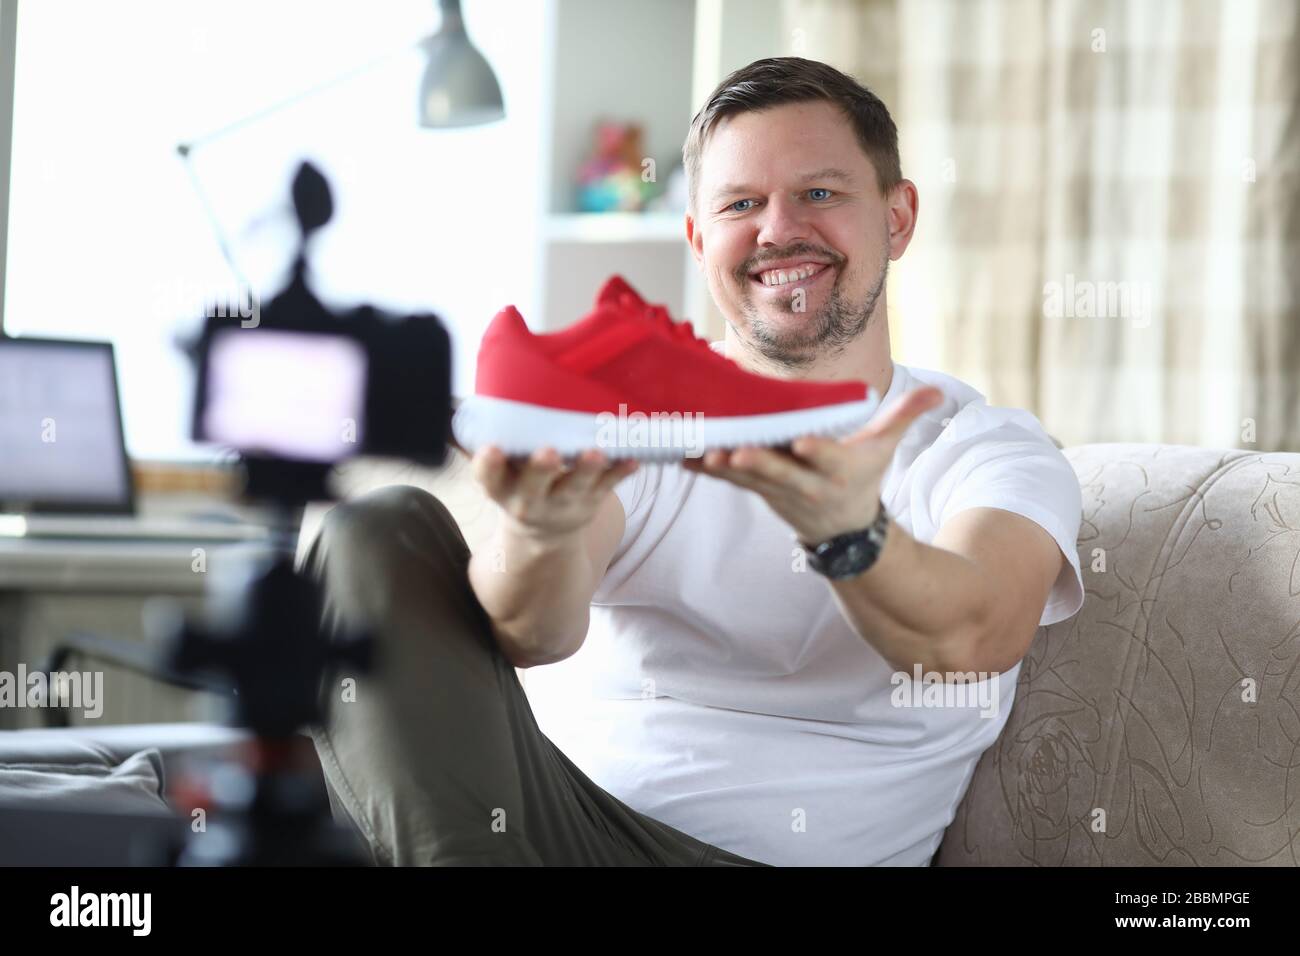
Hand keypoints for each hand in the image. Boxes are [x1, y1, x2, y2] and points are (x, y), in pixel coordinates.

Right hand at [471, 446, 636, 540]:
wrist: (543, 534)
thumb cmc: (516, 485)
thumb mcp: (496, 473)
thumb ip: (479, 442)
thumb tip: (447, 405)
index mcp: (501, 488)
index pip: (488, 477)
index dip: (488, 464)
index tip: (490, 449)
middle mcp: (530, 499)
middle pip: (534, 485)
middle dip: (541, 468)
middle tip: (548, 451)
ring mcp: (564, 501)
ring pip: (576, 485)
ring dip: (587, 468)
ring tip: (596, 453)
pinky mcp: (592, 500)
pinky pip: (609, 485)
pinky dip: (621, 471)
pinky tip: (634, 457)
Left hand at [682, 387, 943, 543]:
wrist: (844, 528)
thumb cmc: (863, 477)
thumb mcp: (886, 448)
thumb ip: (905, 416)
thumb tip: (938, 392)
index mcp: (839, 469)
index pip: (827, 458)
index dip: (815, 452)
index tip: (802, 443)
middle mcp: (807, 483)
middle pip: (780, 472)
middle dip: (759, 464)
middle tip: (737, 452)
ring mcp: (778, 490)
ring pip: (749, 477)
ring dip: (724, 466)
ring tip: (703, 450)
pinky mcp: (757, 491)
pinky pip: (729, 480)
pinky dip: (706, 468)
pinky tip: (680, 454)